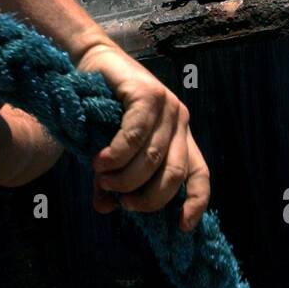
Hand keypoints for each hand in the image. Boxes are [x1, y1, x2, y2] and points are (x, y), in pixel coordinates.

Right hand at [75, 43, 209, 231]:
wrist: (88, 60)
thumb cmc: (100, 107)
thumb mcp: (110, 150)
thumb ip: (111, 180)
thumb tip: (105, 209)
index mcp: (179, 138)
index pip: (200, 175)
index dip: (196, 203)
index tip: (182, 227)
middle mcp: (180, 122)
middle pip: (175, 175)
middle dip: (147, 197)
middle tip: (121, 200)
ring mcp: (167, 106)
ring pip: (152, 158)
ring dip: (124, 177)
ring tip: (102, 176)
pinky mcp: (148, 94)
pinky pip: (136, 136)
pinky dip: (118, 154)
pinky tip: (101, 160)